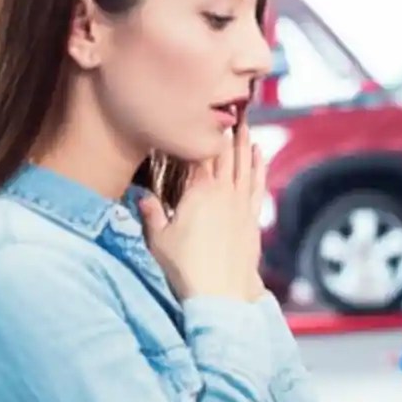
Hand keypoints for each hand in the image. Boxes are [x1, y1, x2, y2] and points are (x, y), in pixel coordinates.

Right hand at [138, 120, 266, 301]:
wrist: (221, 291)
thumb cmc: (186, 267)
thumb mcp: (159, 239)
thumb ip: (151, 214)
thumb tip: (141, 197)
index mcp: (200, 192)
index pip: (200, 156)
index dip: (199, 137)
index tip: (197, 118)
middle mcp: (224, 193)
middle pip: (226, 155)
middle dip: (226, 132)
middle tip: (228, 110)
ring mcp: (241, 204)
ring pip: (244, 165)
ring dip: (244, 143)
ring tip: (245, 122)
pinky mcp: (252, 217)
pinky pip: (257, 183)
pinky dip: (259, 166)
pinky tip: (260, 153)